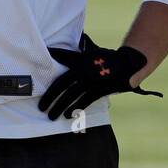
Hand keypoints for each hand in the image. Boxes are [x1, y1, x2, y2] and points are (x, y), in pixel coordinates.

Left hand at [38, 33, 163, 120]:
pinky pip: (86, 101)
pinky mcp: (101, 90)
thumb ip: (67, 56)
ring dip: (61, 108)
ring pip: (73, 97)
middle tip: (41, 110)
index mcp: (78, 65)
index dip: (49, 91)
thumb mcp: (84, 54)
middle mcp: (84, 74)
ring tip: (52, 117)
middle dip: (51, 100)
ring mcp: (93, 83)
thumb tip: (48, 50)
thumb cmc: (102, 58)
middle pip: (63, 89)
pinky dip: (76, 108)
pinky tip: (68, 116)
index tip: (40, 99)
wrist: (127, 63)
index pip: (59, 80)